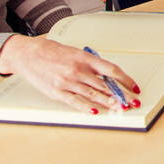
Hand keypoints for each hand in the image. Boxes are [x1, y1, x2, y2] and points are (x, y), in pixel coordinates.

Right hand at [0, 36, 140, 113]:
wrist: (29, 54)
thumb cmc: (53, 52)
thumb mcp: (76, 53)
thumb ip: (91, 64)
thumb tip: (108, 77)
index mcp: (85, 58)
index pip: (112, 70)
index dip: (125, 80)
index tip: (134, 87)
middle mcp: (78, 70)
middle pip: (105, 85)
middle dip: (121, 95)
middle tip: (132, 102)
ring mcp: (68, 82)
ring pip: (93, 95)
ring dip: (109, 103)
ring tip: (120, 108)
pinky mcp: (57, 92)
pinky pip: (75, 102)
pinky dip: (87, 108)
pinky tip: (96, 112)